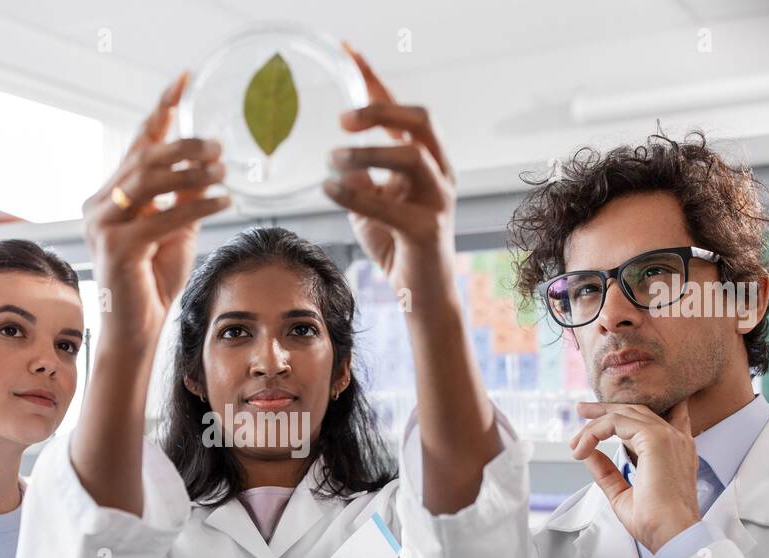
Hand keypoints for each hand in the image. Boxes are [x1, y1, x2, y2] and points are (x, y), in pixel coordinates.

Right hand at [81, 72, 230, 347]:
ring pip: (150, 181)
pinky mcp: (117, 247)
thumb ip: (185, 198)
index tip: (183, 79)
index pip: (137, 143)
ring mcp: (103, 224)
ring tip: (224, 170)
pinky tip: (224, 201)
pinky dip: (197, 206)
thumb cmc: (155, 283)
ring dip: (192, 171)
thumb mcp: (177, 231)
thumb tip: (208, 163)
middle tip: (219, 145)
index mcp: (111, 195)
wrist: (137, 330)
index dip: (161, 109)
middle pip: (144, 156)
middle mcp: (99, 204)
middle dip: (184, 145)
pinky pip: (162, 217)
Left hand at [323, 43, 458, 314]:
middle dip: (379, 110)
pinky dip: (355, 193)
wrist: (422, 296)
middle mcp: (439, 173)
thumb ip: (360, 178)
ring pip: (411, 155)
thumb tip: (337, 159)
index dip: (373, 80)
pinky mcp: (427, 230)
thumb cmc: (398, 247)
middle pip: (419, 121)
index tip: (347, 51)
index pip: (401, 109)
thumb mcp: (370, 205)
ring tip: (332, 161)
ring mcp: (438, 201)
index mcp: (426, 160)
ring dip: (366, 153)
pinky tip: (329, 189)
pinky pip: (391, 204)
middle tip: (341, 120)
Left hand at [570, 400, 700, 552]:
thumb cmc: (654, 522)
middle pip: (635, 410)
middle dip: (605, 409)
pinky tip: (581, 449)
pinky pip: (616, 421)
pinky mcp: (655, 438)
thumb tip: (589, 455)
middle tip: (581, 410)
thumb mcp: (623, 493)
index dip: (629, 412)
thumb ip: (607, 472)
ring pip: (623, 413)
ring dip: (594, 424)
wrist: (672, 534)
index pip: (656, 419)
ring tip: (575, 440)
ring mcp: (667, 436)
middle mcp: (675, 439)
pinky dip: (594, 432)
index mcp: (674, 451)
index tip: (600, 415)